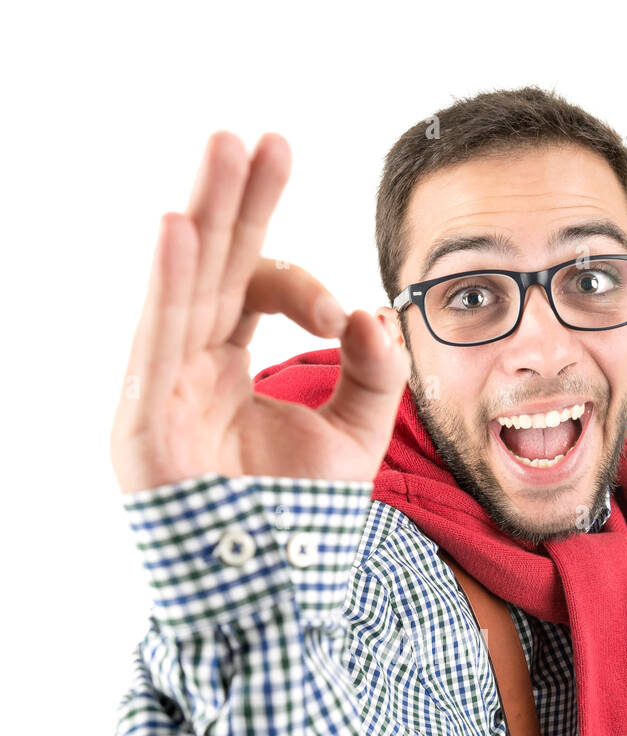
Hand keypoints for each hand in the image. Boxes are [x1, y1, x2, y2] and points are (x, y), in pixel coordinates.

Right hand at [110, 131, 408, 494]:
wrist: (266, 595)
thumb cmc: (295, 521)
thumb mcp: (353, 438)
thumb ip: (372, 373)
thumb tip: (375, 311)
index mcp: (227, 362)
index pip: (257, 288)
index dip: (302, 285)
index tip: (342, 318)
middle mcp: (189, 365)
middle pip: (212, 265)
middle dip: (238, 200)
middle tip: (264, 138)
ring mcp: (161, 390)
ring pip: (181, 287)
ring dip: (203, 217)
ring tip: (223, 150)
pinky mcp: (142, 422)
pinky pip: (155, 342)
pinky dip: (167, 285)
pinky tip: (179, 229)